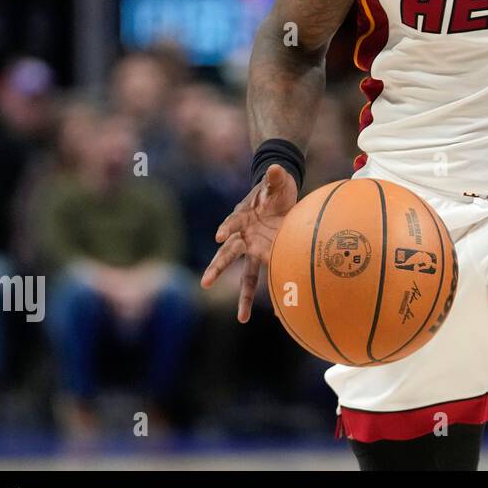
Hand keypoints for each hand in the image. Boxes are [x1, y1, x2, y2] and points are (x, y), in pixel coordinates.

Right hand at [201, 163, 298, 321]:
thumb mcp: (278, 182)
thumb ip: (276, 178)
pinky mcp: (268, 255)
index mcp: (242, 218)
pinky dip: (273, 294)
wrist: (282, 195)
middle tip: (206, 282)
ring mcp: (255, 249)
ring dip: (245, 296)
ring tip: (242, 318)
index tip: (220, 236)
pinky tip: (278, 314)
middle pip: (228, 254)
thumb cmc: (277, 188)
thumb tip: (276, 169)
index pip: (232, 224)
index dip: (226, 228)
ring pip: (245, 275)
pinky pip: (267, 276)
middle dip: (218, 268)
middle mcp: (244, 237)